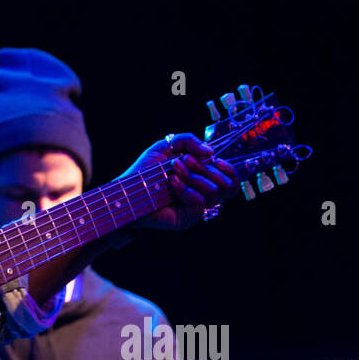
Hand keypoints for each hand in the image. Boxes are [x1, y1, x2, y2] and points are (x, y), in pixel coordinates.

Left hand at [123, 133, 238, 230]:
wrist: (127, 187)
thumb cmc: (147, 168)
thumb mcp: (167, 145)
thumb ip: (189, 140)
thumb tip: (211, 151)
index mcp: (204, 178)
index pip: (231, 179)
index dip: (229, 169)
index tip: (215, 159)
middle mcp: (203, 194)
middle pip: (227, 186)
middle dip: (206, 169)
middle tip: (184, 161)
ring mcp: (196, 208)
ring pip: (214, 193)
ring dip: (194, 177)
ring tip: (174, 171)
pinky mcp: (186, 219)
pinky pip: (200, 205)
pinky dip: (187, 190)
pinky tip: (173, 183)